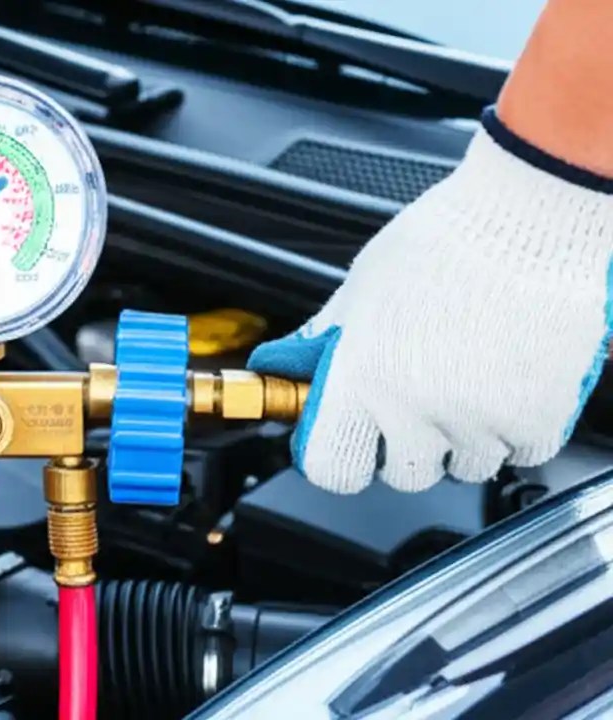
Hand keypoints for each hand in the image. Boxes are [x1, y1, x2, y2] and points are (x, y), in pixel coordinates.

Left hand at [248, 123, 612, 493]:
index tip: (348, 442)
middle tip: (419, 399)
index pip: (331, 467)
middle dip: (407, 446)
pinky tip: (509, 382)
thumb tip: (289, 364)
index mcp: (360, 377)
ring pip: (466, 466)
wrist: (532, 219)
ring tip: (471, 377)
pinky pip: (521, 452)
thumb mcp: (362, 286)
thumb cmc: (446, 240)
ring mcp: (477, 419)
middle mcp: (414, 408)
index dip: (338, 458)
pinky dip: (517, 430)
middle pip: (404, 474)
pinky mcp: (535, 418)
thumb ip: (326, 337)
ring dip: (465, 437)